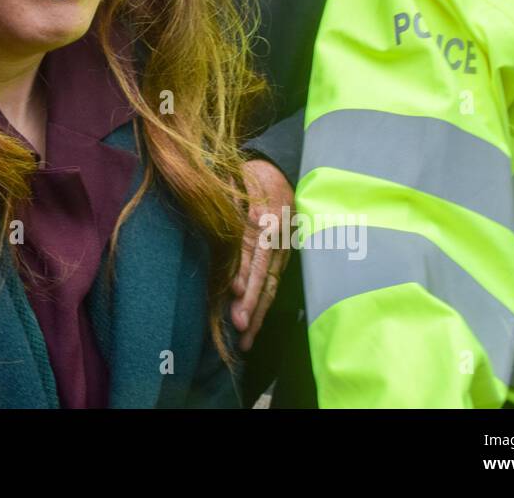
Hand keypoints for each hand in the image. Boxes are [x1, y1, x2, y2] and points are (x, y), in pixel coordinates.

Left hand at [231, 158, 293, 351]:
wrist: (277, 173)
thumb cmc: (250, 177)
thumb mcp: (239, 180)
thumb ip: (234, 201)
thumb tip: (230, 224)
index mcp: (265, 219)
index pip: (253, 250)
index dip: (246, 272)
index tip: (236, 292)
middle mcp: (276, 240)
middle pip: (264, 275)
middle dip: (252, 303)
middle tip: (240, 326)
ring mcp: (282, 252)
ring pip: (270, 287)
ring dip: (258, 313)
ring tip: (245, 340)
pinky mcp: (282, 260)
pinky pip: (273, 286)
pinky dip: (263, 307)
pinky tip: (252, 327)